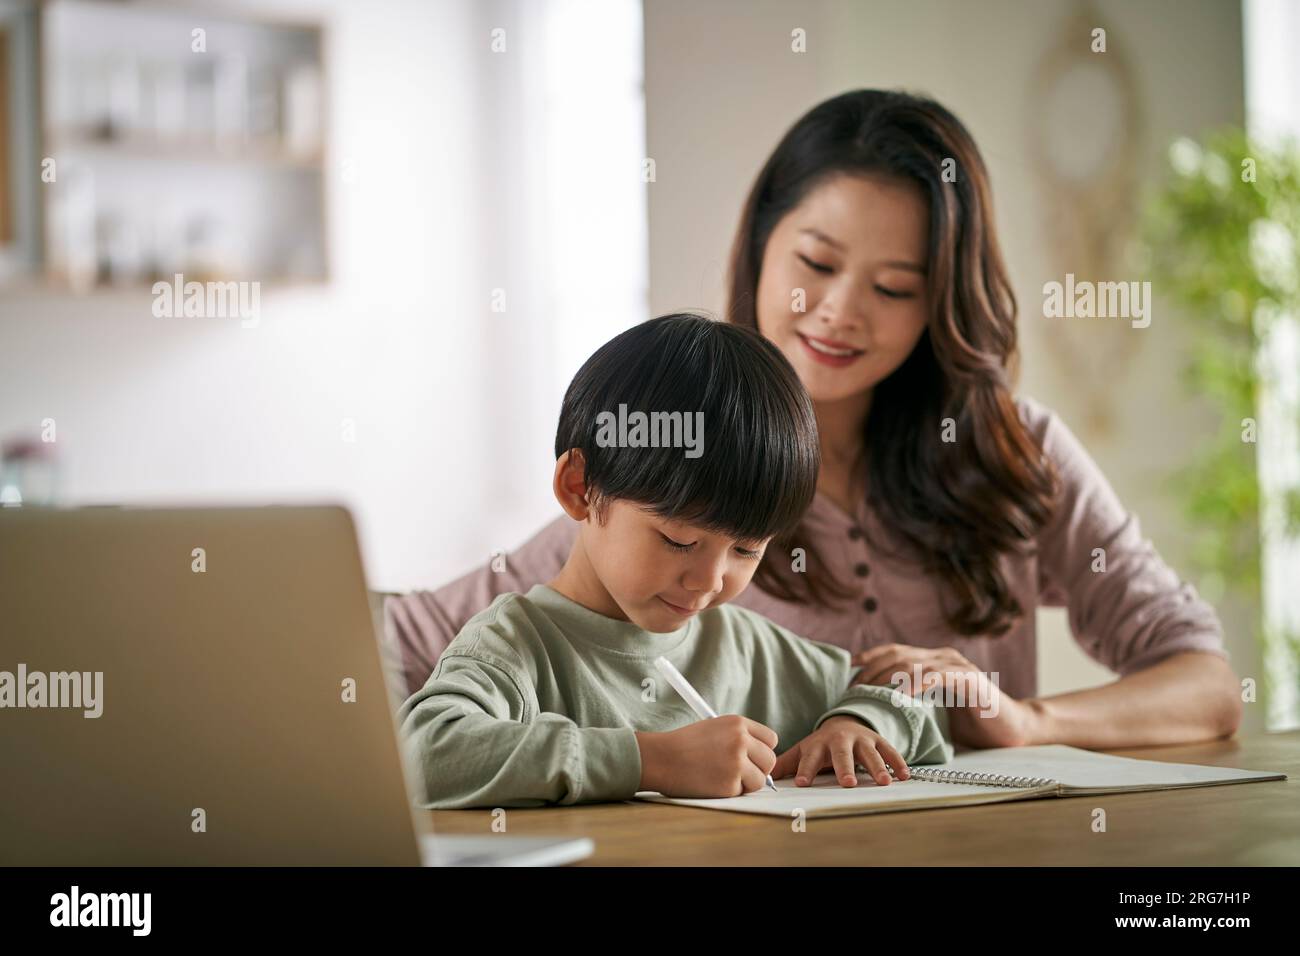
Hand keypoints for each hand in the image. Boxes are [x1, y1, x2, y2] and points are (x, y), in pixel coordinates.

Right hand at [635, 715, 777, 797]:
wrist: (662, 758)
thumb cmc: (683, 744)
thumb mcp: (714, 728)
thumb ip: (738, 737)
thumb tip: (759, 755)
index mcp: (738, 723)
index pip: (771, 739)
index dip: (762, 750)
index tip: (752, 756)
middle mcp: (741, 740)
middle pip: (770, 760)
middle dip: (758, 769)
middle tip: (741, 773)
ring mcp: (737, 763)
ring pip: (760, 780)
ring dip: (746, 783)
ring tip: (724, 777)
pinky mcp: (730, 784)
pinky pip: (742, 792)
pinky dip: (730, 792)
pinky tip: (713, 783)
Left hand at [771, 715, 909, 786]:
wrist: (843, 723)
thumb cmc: (820, 745)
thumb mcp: (803, 750)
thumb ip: (786, 765)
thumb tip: (764, 778)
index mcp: (818, 745)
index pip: (809, 758)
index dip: (805, 769)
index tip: (802, 783)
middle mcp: (839, 740)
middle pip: (841, 754)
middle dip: (845, 767)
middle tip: (847, 783)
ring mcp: (860, 739)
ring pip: (869, 753)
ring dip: (877, 767)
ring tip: (883, 782)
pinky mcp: (878, 740)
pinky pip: (889, 751)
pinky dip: (897, 762)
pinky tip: (904, 775)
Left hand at [851, 643, 1042, 748]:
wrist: (1012, 731)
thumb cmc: (971, 723)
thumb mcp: (933, 710)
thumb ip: (912, 701)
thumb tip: (875, 708)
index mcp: (933, 661)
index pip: (894, 652)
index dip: (869, 658)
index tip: (847, 671)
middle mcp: (943, 657)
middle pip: (897, 655)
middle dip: (871, 670)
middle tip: (853, 688)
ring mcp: (957, 666)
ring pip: (913, 663)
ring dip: (887, 678)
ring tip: (868, 693)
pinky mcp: (970, 679)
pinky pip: (938, 676)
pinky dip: (917, 683)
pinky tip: (901, 694)